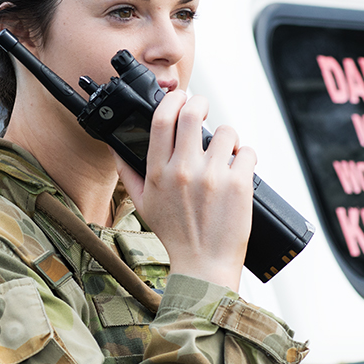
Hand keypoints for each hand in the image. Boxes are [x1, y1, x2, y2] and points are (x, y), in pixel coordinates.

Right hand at [113, 91, 255, 292]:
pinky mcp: (239, 185)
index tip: (179, 98)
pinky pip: (247, 152)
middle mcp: (184, 171)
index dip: (172, 100)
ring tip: (225, 151)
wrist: (203, 265)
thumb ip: (128, 173)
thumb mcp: (143, 204)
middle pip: (192, 114)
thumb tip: (116, 148)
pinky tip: (239, 168)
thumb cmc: (174, 235)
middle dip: (200, 103)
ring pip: (225, 132)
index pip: (161, 120)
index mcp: (159, 173)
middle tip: (203, 108)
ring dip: (227, 137)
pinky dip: (245, 156)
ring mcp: (213, 177)